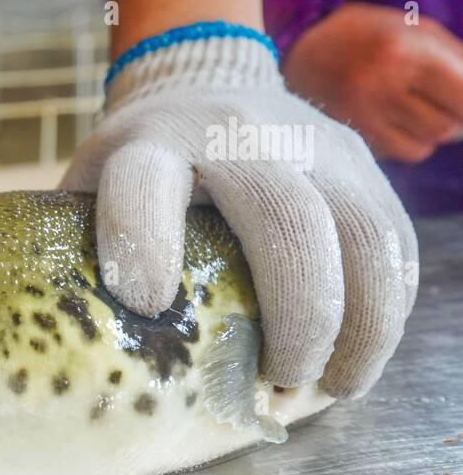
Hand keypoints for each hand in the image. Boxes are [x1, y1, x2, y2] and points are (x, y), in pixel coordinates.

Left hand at [62, 33, 417, 397]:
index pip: (144, 182)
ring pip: (364, 232)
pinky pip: (394, 240)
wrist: (201, 87)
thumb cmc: (138, 166)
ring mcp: (311, 142)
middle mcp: (236, 134)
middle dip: (295, 316)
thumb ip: (81, 251)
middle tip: (278, 381)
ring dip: (359, 325)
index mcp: (151, 143)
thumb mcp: (91, 191)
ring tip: (332, 387)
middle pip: (286, 219)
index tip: (145, 304)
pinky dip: (386, 308)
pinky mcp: (360, 164)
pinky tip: (358, 357)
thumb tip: (80, 356)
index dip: (141, 240)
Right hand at [284, 1, 462, 162]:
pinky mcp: (348, 133)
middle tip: (446, 105)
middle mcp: (382, 85)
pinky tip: (399, 124)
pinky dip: (411, 143)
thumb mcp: (413, 27)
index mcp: (404, 51)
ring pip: (425, 144)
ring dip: (432, 132)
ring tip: (420, 112)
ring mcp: (362, 114)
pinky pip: (400, 153)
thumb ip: (455, 56)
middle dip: (455, 118)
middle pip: (446, 126)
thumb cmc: (366, 33)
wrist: (296, 50)